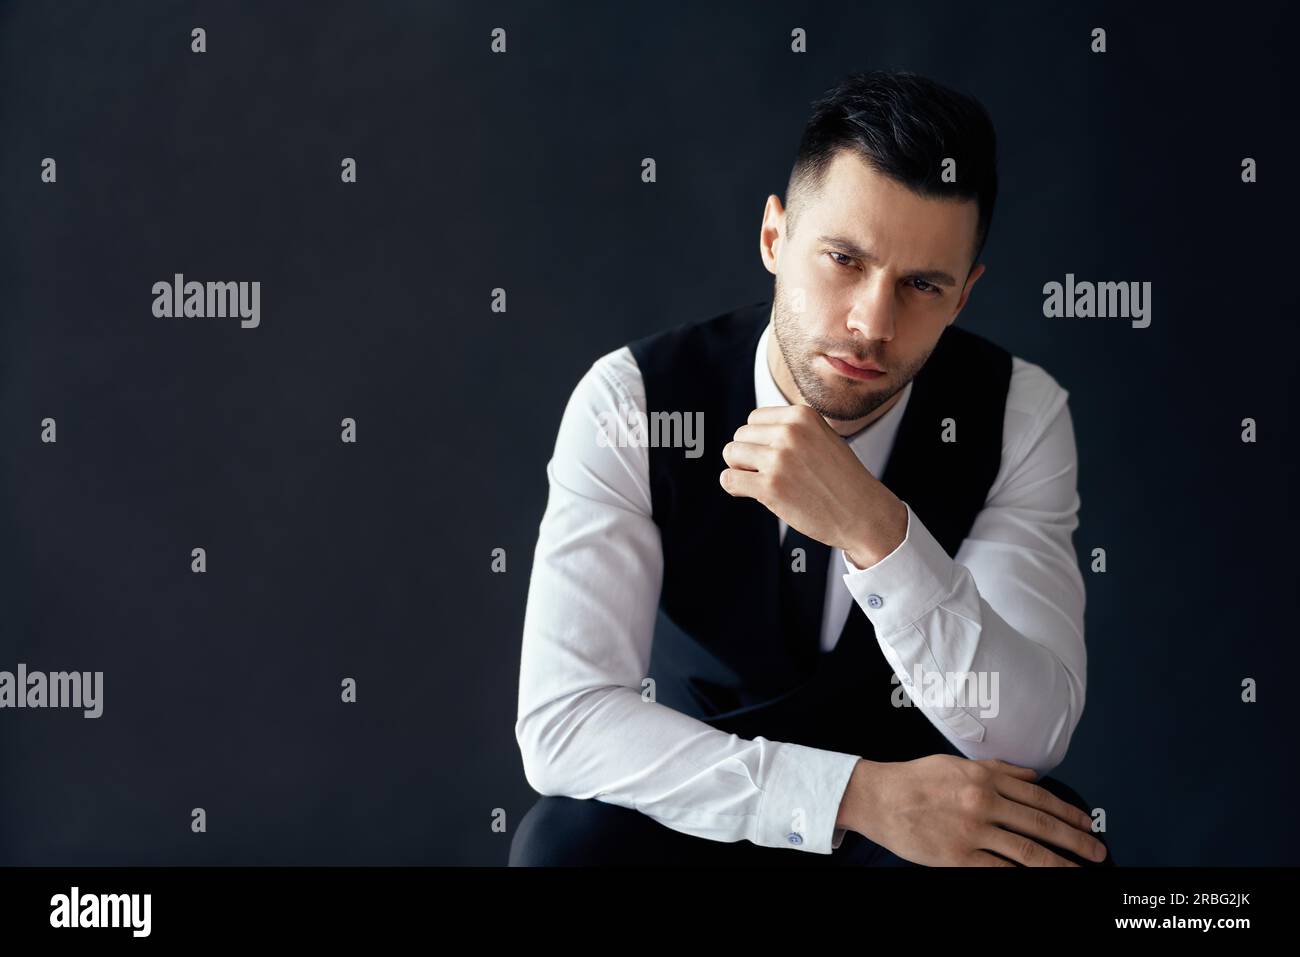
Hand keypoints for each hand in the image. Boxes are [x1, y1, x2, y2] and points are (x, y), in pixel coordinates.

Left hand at [719, 404, 906, 566]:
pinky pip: (729, 480)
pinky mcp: (770, 487)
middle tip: (765, 473)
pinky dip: (734, 487)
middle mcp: (789, 433)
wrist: (864, 513)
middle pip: (740, 436)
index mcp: (802, 416)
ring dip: (740, 470)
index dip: (758, 440)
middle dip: (747, 455)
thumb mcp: (823, 438)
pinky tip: (749, 493)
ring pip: (731, 454)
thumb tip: (753, 435)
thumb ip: (792, 431)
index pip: (754, 419)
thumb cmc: (844, 481)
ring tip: (759, 482)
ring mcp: (779, 459)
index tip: (769, 456)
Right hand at [840, 755, 1107, 865]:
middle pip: (1041, 824)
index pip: (1039, 796)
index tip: (1087, 824)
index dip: (1068, 812)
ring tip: (1079, 872)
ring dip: (1059, 864)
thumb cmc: (914, 779)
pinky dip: (1023, 876)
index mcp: (985, 777)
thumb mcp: (957, 763)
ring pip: (1027, 851)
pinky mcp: (959, 856)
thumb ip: (997, 768)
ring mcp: (973, 831)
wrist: (879, 797)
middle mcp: (983, 802)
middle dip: (1075, 841)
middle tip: (1097, 852)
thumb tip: (1032, 774)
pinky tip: (1039, 880)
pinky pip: (999, 869)